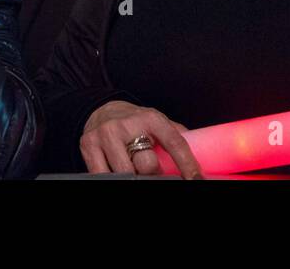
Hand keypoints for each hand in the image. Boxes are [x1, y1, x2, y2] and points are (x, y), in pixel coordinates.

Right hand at [81, 100, 201, 178]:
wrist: (101, 110)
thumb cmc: (135, 121)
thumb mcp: (156, 121)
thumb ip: (175, 134)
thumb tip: (201, 151)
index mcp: (151, 118)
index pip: (175, 143)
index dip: (188, 164)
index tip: (196, 179)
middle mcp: (127, 124)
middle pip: (147, 165)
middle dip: (152, 173)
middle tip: (152, 171)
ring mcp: (106, 135)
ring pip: (125, 173)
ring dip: (132, 176)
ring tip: (133, 169)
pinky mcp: (88, 146)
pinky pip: (103, 175)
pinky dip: (113, 177)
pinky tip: (117, 171)